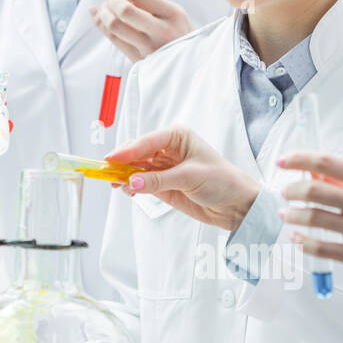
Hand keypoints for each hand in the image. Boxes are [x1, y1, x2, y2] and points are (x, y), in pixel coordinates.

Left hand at [90, 0, 192, 62]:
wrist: (192, 67)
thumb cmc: (180, 36)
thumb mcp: (172, 14)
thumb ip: (147, 1)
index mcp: (173, 13)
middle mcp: (162, 31)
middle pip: (124, 10)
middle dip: (110, 1)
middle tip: (110, 0)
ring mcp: (150, 49)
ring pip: (115, 27)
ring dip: (103, 14)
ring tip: (105, 10)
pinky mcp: (140, 62)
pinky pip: (114, 41)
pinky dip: (102, 26)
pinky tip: (100, 18)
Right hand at [107, 126, 261, 230]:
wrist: (237, 205)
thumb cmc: (222, 181)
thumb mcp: (190, 177)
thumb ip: (159, 180)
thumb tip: (133, 182)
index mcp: (178, 137)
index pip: (147, 141)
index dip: (128, 150)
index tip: (111, 159)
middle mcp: (168, 149)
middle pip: (137, 153)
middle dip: (122, 162)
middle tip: (106, 172)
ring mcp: (164, 167)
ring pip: (136, 168)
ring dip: (125, 175)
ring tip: (114, 183)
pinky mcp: (163, 185)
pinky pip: (141, 183)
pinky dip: (132, 186)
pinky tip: (126, 190)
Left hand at [276, 151, 342, 289]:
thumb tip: (320, 176)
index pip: (328, 163)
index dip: (300, 159)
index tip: (285, 160)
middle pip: (316, 190)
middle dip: (292, 190)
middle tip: (284, 192)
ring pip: (315, 219)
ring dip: (293, 215)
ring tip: (285, 214)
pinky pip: (323, 248)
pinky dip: (304, 242)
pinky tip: (297, 239)